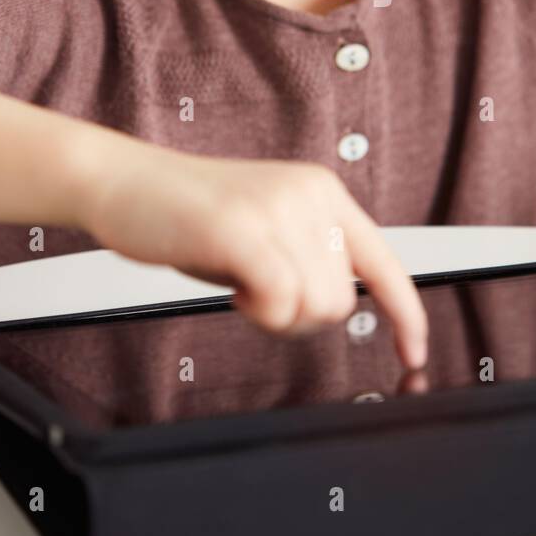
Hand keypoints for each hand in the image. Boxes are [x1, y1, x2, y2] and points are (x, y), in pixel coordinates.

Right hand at [80, 138, 428, 369]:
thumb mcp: (265, 229)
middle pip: (341, 300)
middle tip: (254, 295)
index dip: (405, 314)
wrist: (123, 182)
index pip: (385, 261)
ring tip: (239, 284)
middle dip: (299, 318)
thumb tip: (337, 305)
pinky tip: (233, 289)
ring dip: (274, 316)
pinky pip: (282, 299)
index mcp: (322, 192)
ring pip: (316, 306)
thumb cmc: (187, 215)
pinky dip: (260, 312)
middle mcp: (310, 194)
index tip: (413, 353)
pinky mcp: (242, 228)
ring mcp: (277, 208)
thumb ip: (306, 257)